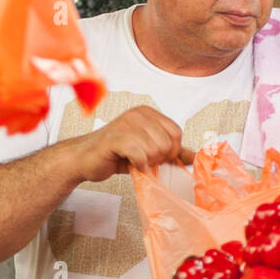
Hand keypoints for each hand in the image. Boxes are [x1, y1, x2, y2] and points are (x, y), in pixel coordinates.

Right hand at [75, 105, 194, 182]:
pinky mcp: (115, 138)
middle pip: (168, 143)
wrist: (85, 159)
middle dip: (158, 158)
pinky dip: (138, 165)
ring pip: (155, 150)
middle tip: (142, 160)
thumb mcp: (149, 151)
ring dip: (146, 162)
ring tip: (134, 161)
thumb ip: (172, 152)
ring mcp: (126, 123)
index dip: (171, 151)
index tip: (155, 156)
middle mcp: (138, 114)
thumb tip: (195, 156)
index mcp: (148, 113)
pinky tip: (130, 164)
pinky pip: (140, 154)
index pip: (176, 132)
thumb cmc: (116, 154)